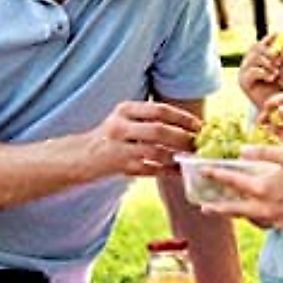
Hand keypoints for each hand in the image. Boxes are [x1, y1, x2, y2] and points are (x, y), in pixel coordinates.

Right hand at [83, 100, 199, 178]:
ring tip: (191, 158)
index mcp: (125, 109)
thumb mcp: (127, 118)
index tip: (200, 126)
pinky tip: (179, 172)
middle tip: (199, 144)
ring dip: (177, 157)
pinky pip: (150, 170)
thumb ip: (151, 117)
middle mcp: (120, 127)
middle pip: (159, 131)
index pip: (159, 110)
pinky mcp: (120, 168)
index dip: (183, 118)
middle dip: (183, 138)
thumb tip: (189, 124)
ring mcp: (119, 149)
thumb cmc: (114, 135)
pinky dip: (167, 171)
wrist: (83, 155)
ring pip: (155, 152)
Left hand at [201, 145, 282, 230]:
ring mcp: (276, 220)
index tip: (203, 171)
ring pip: (250, 218)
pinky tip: (259, 211)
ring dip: (239, 213)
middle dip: (217, 208)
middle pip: (234, 210)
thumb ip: (264, 153)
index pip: (233, 181)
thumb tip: (243, 152)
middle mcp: (266, 208)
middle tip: (204, 207)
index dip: (216, 175)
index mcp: (264, 188)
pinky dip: (259, 217)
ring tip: (230, 209)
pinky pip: (266, 223)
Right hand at [239, 33, 282, 110]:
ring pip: (255, 58)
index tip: (277, 34)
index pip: (261, 43)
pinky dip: (264, 73)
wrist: (278, 104)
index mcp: (258, 58)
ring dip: (268, 64)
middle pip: (256, 48)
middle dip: (270, 53)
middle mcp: (249, 63)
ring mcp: (244, 72)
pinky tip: (270, 78)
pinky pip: (252, 70)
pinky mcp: (243, 81)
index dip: (268, 38)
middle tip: (279, 61)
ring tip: (275, 73)